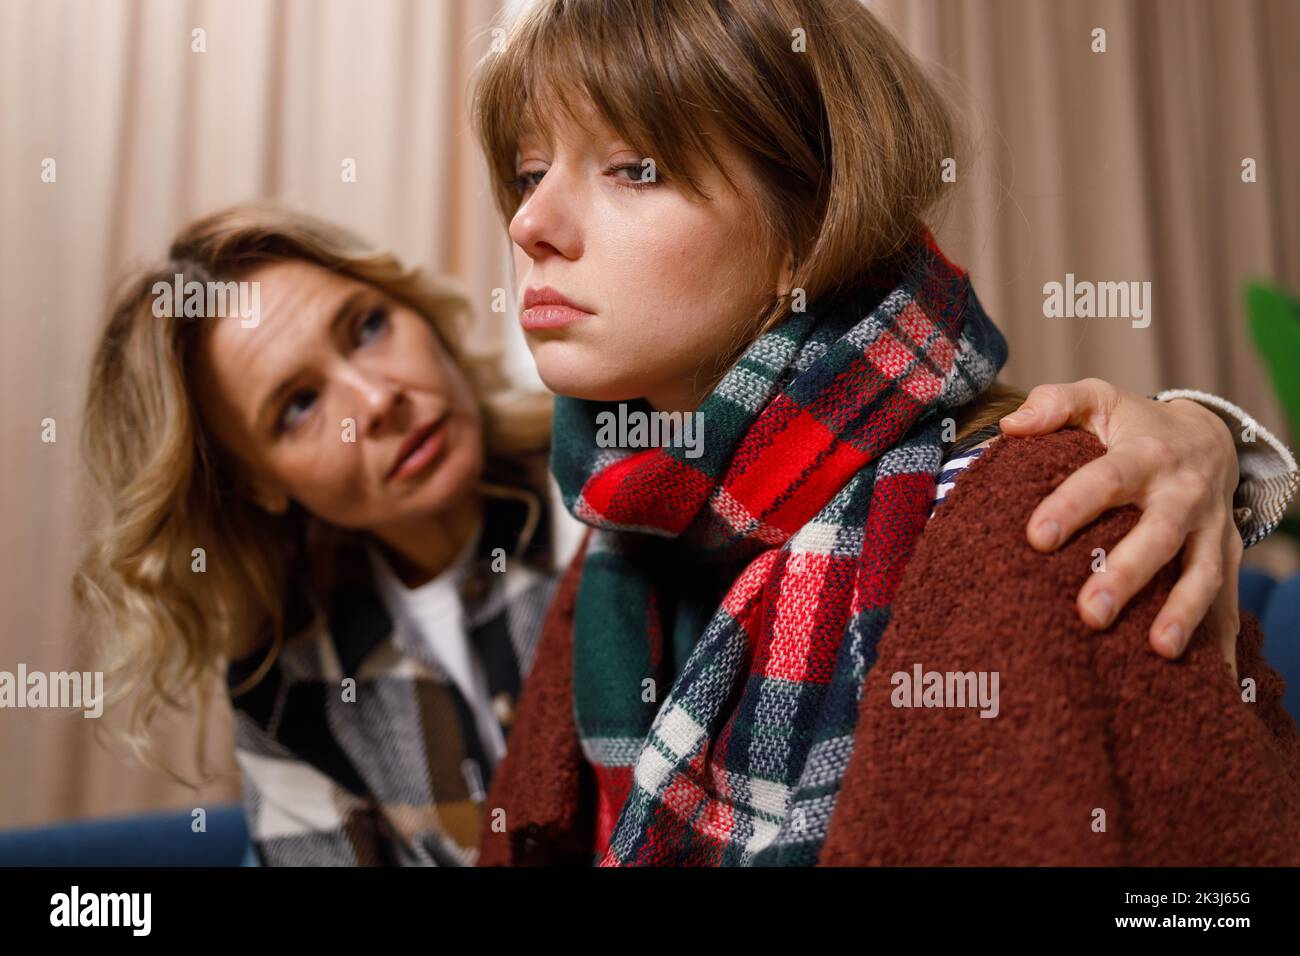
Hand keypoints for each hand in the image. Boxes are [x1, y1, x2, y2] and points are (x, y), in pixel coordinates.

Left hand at [1000, 378, 1240, 677]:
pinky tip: (1208, 679)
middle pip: (1156, 537)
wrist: (1212, 438)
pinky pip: (1227, 602)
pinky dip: (1222, 641)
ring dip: (1181, 613)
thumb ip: (1056, 403)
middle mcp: (1183, 495)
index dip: (1071, 506)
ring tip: (1157, 649)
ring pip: (1201, 574)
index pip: (1103, 480)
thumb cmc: (1134, 425)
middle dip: (1127, 575)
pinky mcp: (1226, 558)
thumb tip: (1012, 424)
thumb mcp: (1099, 399)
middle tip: (1089, 613)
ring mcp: (1210, 530)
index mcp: (1144, 455)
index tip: (1036, 537)